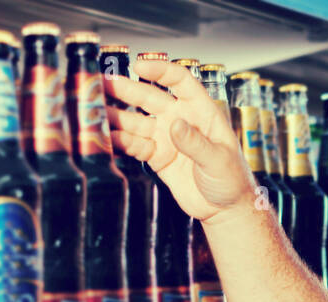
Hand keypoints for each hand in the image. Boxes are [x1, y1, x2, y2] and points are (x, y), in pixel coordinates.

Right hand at [104, 60, 256, 224]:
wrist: (224, 208)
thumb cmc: (231, 179)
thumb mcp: (218, 159)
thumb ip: (195, 143)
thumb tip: (175, 125)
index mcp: (201, 112)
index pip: (180, 82)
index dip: (160, 71)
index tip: (139, 67)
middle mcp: (180, 120)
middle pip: (150, 98)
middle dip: (127, 91)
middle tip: (105, 84)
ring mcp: (167, 138)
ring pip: (137, 122)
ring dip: (117, 116)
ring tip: (97, 112)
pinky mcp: (157, 158)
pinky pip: (135, 146)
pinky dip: (121, 142)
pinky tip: (107, 138)